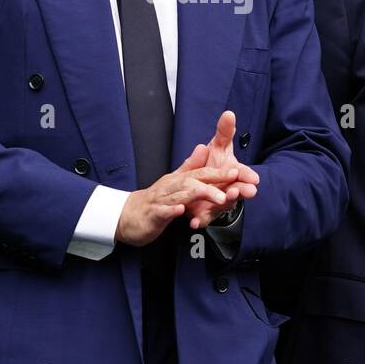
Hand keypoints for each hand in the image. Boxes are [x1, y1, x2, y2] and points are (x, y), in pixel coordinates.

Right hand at [115, 159, 240, 246]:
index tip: (237, 171)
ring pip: (181, 195)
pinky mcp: (152, 215)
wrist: (127, 216)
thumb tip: (203, 147)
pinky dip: (172, 210)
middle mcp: (171, 187)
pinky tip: (181, 210)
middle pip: (193, 181)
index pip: (201, 173)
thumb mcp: (174, 181)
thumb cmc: (154, 200)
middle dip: (214, 180)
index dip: (219, 172)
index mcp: (178, 180)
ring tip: (218, 197)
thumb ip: (190, 166)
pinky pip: (163, 211)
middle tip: (233, 180)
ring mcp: (161, 200)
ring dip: (200, 195)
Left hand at [179, 110, 259, 229]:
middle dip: (242, 191)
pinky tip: (193, 222)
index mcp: (233, 173)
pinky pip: (202, 219)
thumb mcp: (218, 146)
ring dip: (224, 204)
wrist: (198, 182)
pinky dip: (199, 221)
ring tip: (224, 200)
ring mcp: (218, 202)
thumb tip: (228, 113)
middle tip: (246, 191)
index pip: (244, 174)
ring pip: (222, 206)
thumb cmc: (214, 163)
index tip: (254, 178)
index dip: (248, 176)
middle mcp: (229, 189)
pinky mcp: (205, 213)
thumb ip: (224, 132)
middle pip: (238, 191)